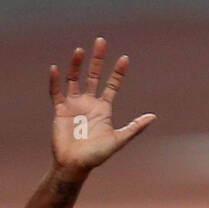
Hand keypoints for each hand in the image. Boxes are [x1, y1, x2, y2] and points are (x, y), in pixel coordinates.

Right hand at [48, 36, 154, 175]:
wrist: (74, 166)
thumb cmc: (96, 156)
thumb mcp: (118, 140)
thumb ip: (134, 128)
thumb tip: (153, 116)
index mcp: (104, 109)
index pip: (112, 85)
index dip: (118, 72)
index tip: (125, 59)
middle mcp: (89, 103)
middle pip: (94, 76)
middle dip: (98, 59)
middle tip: (102, 41)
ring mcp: (74, 104)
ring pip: (75, 78)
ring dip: (77, 64)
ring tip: (80, 50)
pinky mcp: (60, 109)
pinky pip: (56, 91)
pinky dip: (55, 81)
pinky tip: (56, 69)